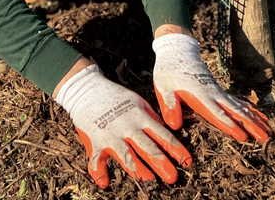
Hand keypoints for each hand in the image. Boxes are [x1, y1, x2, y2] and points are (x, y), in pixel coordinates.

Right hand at [54, 64, 192, 185]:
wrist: (87, 90)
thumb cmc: (116, 97)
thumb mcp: (138, 102)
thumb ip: (152, 118)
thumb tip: (167, 131)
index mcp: (141, 117)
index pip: (162, 135)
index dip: (175, 149)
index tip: (186, 161)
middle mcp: (128, 127)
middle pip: (147, 147)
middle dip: (161, 162)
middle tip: (173, 177)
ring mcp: (111, 135)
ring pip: (126, 155)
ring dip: (138, 169)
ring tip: (149, 180)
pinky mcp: (95, 141)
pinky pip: (96, 160)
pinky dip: (99, 172)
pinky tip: (105, 184)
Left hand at [152, 33, 271, 142]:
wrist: (179, 51)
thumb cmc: (169, 71)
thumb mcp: (163, 88)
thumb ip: (170, 106)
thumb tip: (174, 125)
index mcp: (200, 96)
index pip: (218, 114)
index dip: (230, 126)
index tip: (243, 136)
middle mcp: (214, 94)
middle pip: (236, 112)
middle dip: (251, 125)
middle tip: (266, 136)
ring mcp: (219, 92)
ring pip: (241, 108)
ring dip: (255, 120)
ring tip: (268, 130)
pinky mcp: (220, 91)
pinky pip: (238, 102)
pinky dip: (250, 110)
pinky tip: (260, 117)